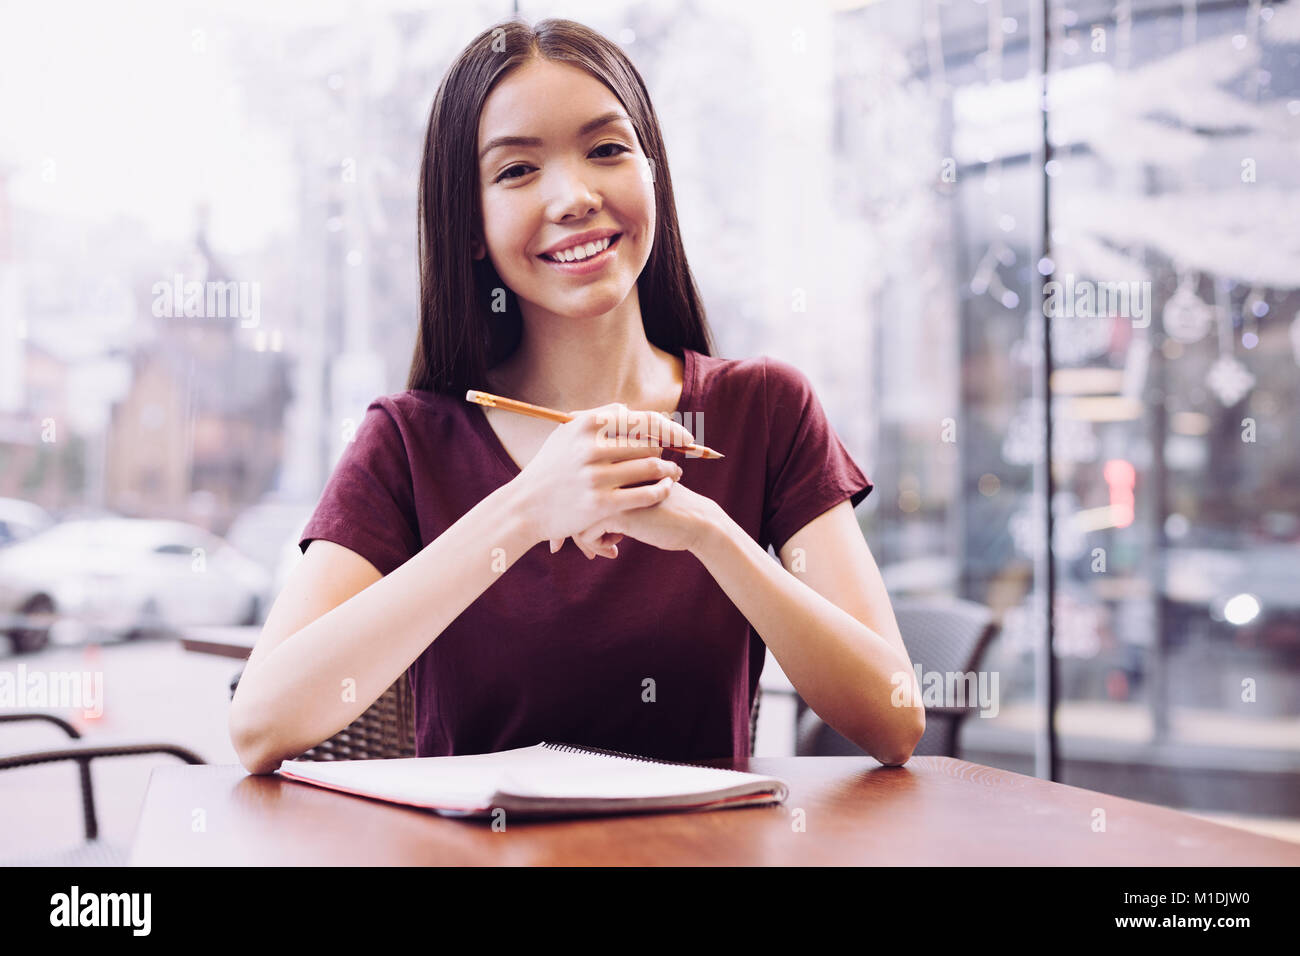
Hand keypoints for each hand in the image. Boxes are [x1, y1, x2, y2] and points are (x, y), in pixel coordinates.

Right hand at [513, 402, 696, 548]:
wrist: (524, 507)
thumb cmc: (548, 469)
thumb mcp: (565, 435)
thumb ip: (596, 418)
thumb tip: (627, 409)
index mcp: (586, 425)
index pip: (642, 420)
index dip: (670, 428)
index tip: (684, 436)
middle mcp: (591, 448)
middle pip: (650, 443)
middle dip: (670, 451)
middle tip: (679, 458)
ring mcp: (596, 477)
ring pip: (651, 468)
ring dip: (670, 471)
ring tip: (676, 474)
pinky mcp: (601, 504)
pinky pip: (645, 494)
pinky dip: (662, 490)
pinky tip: (666, 490)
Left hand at [565, 479, 719, 557]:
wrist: (697, 522)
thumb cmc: (664, 509)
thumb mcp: (634, 493)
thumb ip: (609, 492)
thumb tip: (573, 514)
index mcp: (612, 460)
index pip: (576, 484)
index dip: (575, 508)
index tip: (584, 529)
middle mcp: (609, 470)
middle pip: (572, 499)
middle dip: (573, 526)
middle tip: (581, 544)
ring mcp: (612, 489)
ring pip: (576, 516)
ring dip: (585, 538)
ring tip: (604, 546)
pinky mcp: (618, 511)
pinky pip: (587, 533)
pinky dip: (597, 545)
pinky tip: (615, 549)